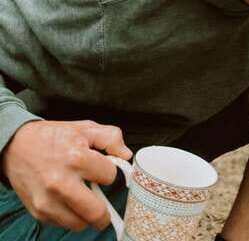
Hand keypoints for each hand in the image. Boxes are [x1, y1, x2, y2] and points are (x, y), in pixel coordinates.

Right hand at [2, 119, 131, 230]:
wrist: (16, 146)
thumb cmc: (53, 137)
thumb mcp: (85, 128)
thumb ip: (111, 138)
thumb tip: (126, 155)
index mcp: (77, 158)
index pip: (109, 176)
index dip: (108, 173)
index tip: (101, 170)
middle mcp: (62, 183)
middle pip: (96, 213)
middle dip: (104, 212)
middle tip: (104, 208)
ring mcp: (49, 200)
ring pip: (80, 224)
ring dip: (86, 216)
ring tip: (82, 201)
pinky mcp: (39, 211)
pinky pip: (63, 224)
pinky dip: (69, 217)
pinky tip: (67, 202)